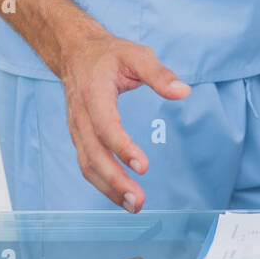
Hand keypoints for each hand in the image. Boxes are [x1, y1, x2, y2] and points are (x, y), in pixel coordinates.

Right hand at [60, 32, 190, 212]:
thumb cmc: (109, 55)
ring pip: (87, 165)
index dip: (122, 148)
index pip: (106, 126)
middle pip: (94, 154)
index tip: (143, 166)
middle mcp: (81, 116)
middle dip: (114, 181)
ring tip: (133, 205)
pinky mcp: (79, 138)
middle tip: (138, 200)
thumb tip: (183, 91)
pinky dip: (102, 184)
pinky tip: (120, 196)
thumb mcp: (136, 54)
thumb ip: (159, 73)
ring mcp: (77, 129)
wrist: (76, 52)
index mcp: (94, 94)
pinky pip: (87, 165)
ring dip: (108, 189)